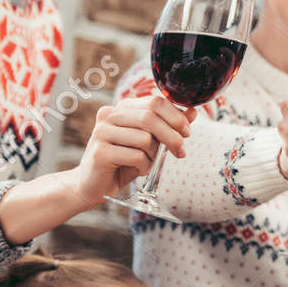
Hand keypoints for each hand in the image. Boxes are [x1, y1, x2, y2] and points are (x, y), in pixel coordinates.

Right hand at [70, 95, 194, 205]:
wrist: (94, 184)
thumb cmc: (124, 161)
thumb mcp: (150, 142)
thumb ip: (168, 125)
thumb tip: (193, 111)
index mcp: (121, 108)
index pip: (155, 102)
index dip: (176, 116)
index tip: (186, 132)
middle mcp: (109, 115)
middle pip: (151, 118)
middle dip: (172, 136)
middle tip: (180, 151)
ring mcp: (102, 132)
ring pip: (145, 139)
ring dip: (155, 155)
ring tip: (148, 162)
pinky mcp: (100, 152)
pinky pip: (137, 157)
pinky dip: (145, 167)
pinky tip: (139, 170)